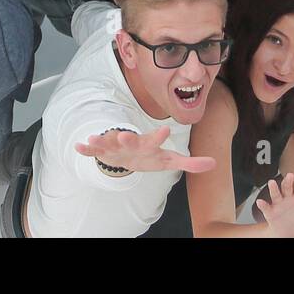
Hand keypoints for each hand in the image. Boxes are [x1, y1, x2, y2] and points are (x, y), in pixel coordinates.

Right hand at [74, 126, 216, 174]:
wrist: (127, 151)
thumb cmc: (150, 156)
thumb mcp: (169, 160)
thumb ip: (189, 162)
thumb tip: (214, 163)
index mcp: (148, 145)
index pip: (156, 140)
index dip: (161, 136)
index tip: (166, 130)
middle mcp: (132, 142)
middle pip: (131, 140)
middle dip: (127, 137)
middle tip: (124, 135)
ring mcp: (116, 146)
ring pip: (109, 142)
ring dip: (102, 140)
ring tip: (93, 138)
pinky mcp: (104, 151)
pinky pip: (94, 150)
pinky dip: (86, 148)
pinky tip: (79, 145)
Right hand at [254, 171, 293, 237]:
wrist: (291, 234)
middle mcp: (288, 198)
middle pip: (287, 187)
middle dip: (288, 181)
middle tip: (289, 176)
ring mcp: (279, 205)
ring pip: (276, 194)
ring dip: (274, 189)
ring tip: (272, 183)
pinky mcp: (272, 214)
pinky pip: (266, 208)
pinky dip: (263, 205)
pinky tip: (261, 202)